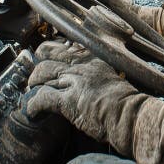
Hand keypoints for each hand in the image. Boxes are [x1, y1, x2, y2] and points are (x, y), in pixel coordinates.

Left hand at [25, 40, 146, 156]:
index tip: (45, 60)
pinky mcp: (68, 100)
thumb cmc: (126, 102)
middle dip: (37, 70)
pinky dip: (34, 106)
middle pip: (47, 57)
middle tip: (34, 80)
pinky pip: (42, 98)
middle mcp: (81, 64)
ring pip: (41, 74)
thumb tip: (87, 79)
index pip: (62, 47)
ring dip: (34, 86)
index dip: (49, 53)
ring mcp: (74, 81)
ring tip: (32, 95)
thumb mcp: (112, 76)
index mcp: (92, 57)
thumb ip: (96, 72)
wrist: (131, 116)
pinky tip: (33, 113)